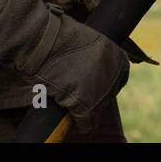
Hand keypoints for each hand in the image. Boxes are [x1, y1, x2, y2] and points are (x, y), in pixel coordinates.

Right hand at [0, 0, 129, 132]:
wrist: (40, 40)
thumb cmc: (57, 37)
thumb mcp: (86, 40)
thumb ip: (96, 55)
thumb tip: (96, 71)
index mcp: (116, 55)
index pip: (120, 77)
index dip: (105, 83)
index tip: (94, 85)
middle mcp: (112, 73)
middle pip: (109, 95)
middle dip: (96, 96)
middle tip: (79, 93)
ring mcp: (99, 89)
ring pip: (97, 110)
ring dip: (87, 110)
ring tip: (73, 105)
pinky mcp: (85, 103)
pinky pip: (86, 122)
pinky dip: (81, 124)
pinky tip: (74, 121)